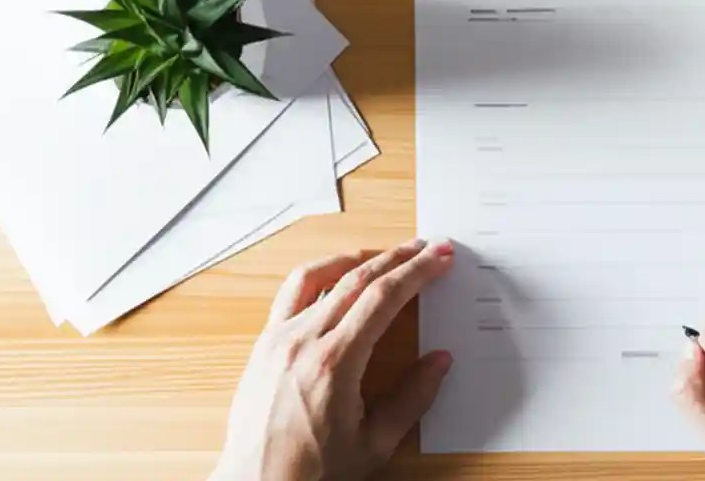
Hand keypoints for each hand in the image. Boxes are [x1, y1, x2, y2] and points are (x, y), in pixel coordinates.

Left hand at [211, 239, 455, 480]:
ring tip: (386, 254)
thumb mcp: (375, 444)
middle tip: (429, 247)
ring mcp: (278, 339)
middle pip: (358, 279)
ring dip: (359, 259)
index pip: (384, 298)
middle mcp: (303, 341)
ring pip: (321, 277)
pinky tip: (337, 277)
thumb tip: (441, 361)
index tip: (440, 258)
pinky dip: (320, 275)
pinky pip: (291, 294)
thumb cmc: (312, 474)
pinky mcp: (263, 345)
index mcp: (335, 363)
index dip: (417, 273)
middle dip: (399, 258)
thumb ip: (413, 398)